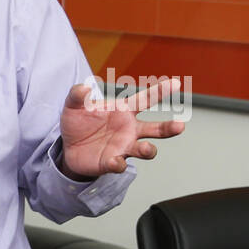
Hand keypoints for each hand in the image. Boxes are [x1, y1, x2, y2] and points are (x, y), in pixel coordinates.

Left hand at [60, 80, 184, 178]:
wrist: (68, 147)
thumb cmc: (78, 123)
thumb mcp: (73, 106)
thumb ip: (77, 95)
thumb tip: (83, 87)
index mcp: (124, 111)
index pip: (145, 99)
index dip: (160, 91)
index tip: (175, 84)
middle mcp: (130, 129)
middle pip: (156, 129)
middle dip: (169, 128)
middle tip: (180, 126)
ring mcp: (123, 147)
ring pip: (144, 150)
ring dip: (148, 150)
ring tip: (147, 149)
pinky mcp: (111, 162)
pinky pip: (119, 164)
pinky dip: (118, 164)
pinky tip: (115, 161)